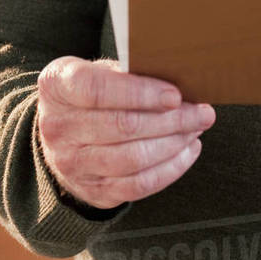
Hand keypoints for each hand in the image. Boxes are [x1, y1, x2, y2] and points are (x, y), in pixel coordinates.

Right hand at [37, 56, 215, 208]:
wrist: (61, 128)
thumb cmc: (92, 89)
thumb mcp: (98, 69)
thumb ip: (128, 72)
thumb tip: (178, 79)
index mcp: (57, 86)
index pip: (98, 91)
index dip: (139, 93)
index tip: (175, 95)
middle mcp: (58, 127)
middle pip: (123, 127)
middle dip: (172, 120)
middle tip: (203, 112)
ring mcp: (71, 164)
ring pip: (133, 159)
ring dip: (174, 144)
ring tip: (197, 128)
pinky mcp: (91, 190)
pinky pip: (137, 186)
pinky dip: (169, 169)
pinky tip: (188, 151)